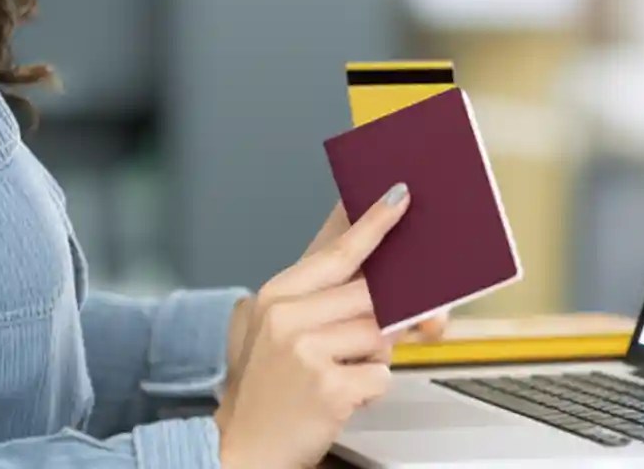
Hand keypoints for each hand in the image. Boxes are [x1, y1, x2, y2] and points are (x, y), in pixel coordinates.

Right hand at [226, 201, 448, 380]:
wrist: (243, 449)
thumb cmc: (272, 387)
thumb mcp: (285, 331)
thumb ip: (331, 300)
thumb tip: (385, 279)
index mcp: (278, 295)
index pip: (339, 252)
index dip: (375, 224)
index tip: (400, 198)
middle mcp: (288, 317)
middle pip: (373, 295)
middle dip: (386, 315)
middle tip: (364, 336)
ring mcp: (307, 351)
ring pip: (382, 334)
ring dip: (374, 356)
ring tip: (340, 371)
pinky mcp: (329, 386)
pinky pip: (381, 374)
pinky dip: (371, 388)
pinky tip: (342, 395)